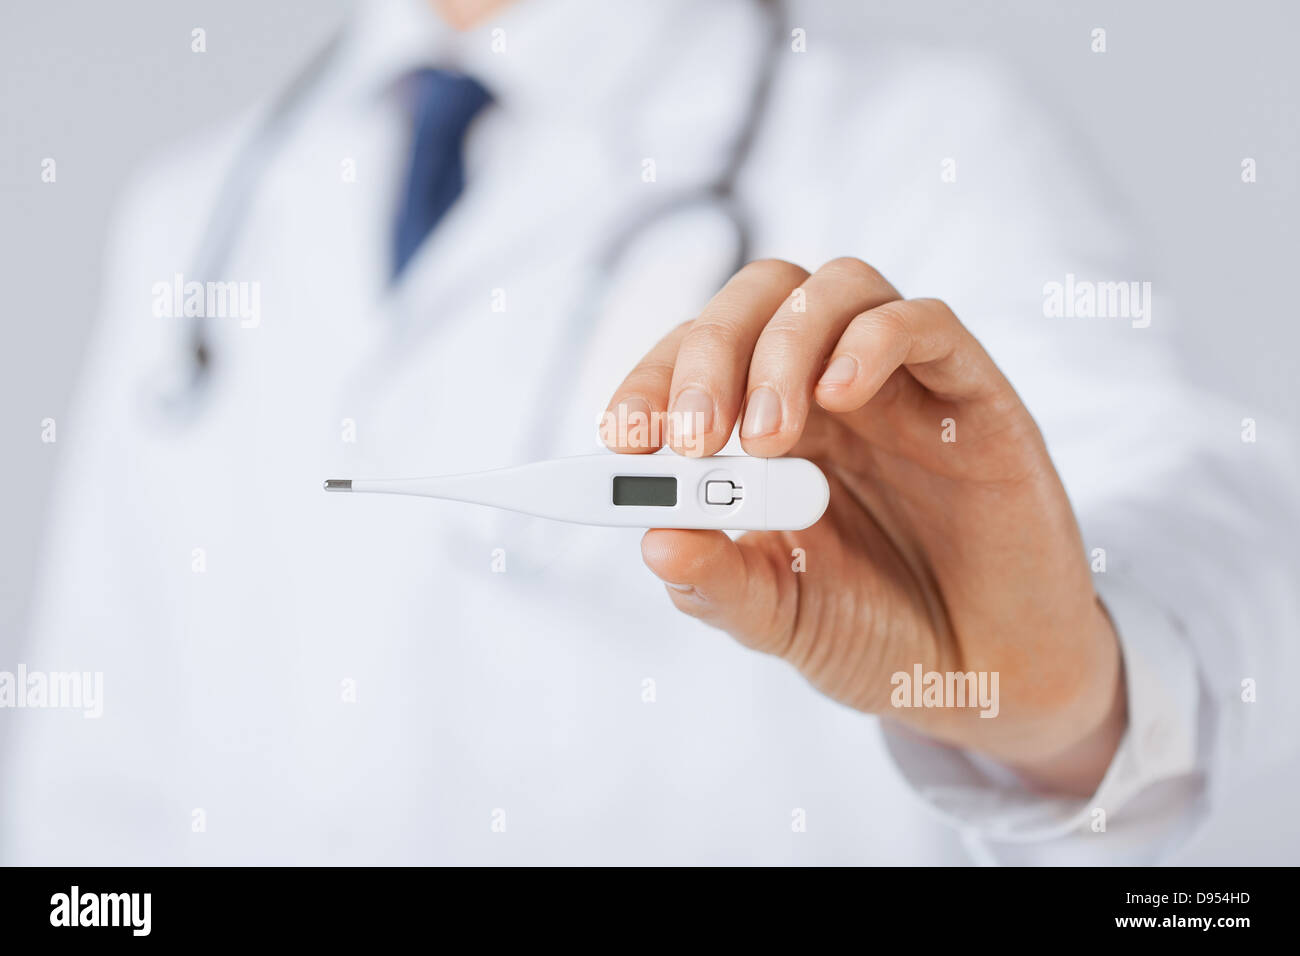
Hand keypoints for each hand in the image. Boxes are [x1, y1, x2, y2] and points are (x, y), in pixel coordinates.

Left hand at [601, 258, 1125, 795]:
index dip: (651, 382)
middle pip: (758, 300)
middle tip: (693, 439)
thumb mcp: (782, 618)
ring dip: (783, 347)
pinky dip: (873, 342)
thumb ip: (719, 583)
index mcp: (768, 430)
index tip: (621, 436)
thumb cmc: (879, 634)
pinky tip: (840, 398)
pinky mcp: (974, 397)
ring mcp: (901, 387)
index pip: (695, 360)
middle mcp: (828, 392)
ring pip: (836, 288)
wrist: (986, 678)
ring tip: (766, 439)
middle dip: (709, 357)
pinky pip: (926, 321)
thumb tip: (652, 543)